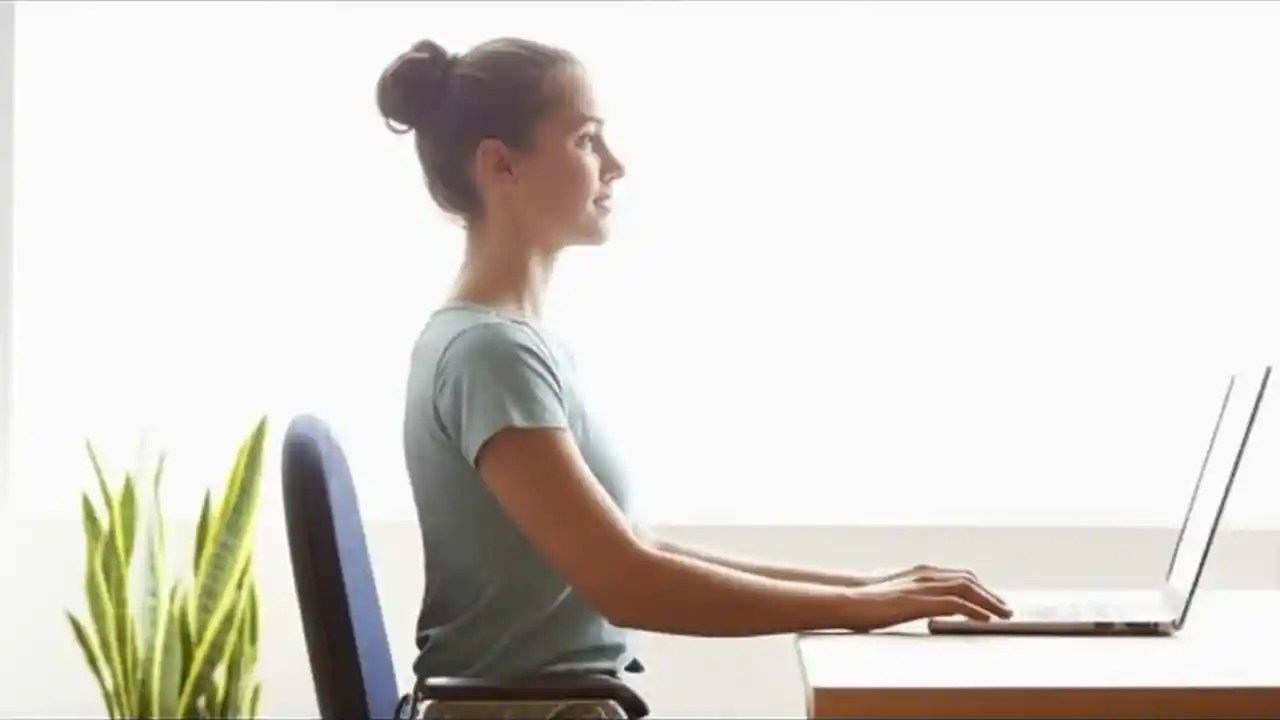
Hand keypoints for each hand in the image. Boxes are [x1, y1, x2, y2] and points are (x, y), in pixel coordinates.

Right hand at [844, 566, 1013, 631]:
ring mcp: (923, 586)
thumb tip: (922, 605)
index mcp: (920, 572)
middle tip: (1005, 609)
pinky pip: (956, 604)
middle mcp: (925, 574)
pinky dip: (974, 611)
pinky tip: (984, 620)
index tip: (992, 600)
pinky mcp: (919, 601)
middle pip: (968, 579)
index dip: (979, 587)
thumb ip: (912, 595)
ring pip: (967, 589)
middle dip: (990, 594)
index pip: (959, 575)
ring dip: (989, 602)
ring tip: (1003, 615)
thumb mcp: (894, 593)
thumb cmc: (864, 600)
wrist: (845, 599)